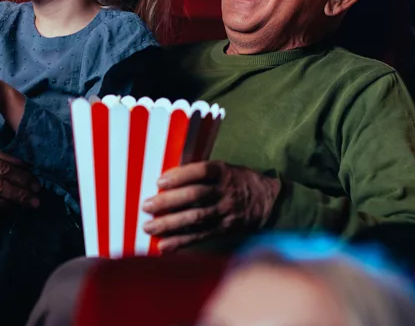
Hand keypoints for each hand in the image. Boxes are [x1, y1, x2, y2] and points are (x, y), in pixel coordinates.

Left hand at [141, 161, 280, 251]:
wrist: (268, 200)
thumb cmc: (237, 181)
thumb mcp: (224, 168)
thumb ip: (199, 173)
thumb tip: (165, 178)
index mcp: (223, 172)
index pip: (200, 171)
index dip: (180, 176)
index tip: (160, 180)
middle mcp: (225, 192)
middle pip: (194, 196)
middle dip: (168, 202)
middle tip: (147, 206)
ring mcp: (225, 212)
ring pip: (195, 218)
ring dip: (169, 224)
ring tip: (148, 227)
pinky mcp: (224, 229)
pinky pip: (200, 236)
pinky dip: (181, 242)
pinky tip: (164, 246)